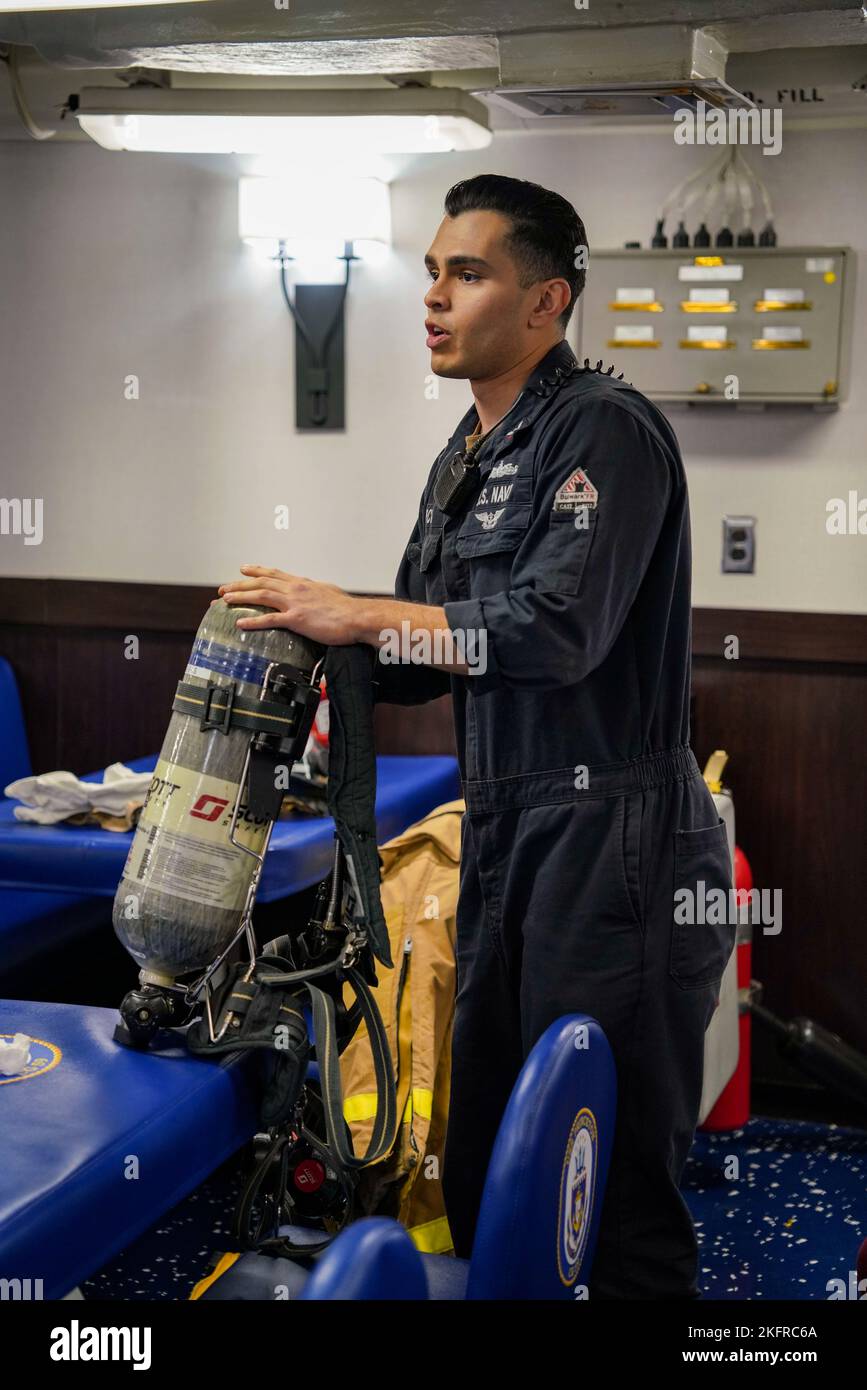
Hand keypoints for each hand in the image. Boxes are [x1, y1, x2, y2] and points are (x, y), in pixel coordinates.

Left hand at [216, 565, 362, 644]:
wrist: (356, 617)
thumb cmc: (346, 608)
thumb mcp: (329, 592)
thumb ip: (316, 590)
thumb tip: (313, 590)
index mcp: (302, 583)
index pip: (274, 573)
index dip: (256, 571)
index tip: (242, 570)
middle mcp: (295, 589)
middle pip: (261, 582)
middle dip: (240, 584)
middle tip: (224, 588)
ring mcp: (294, 603)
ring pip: (261, 595)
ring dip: (241, 597)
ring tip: (225, 600)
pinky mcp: (296, 619)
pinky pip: (270, 619)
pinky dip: (253, 621)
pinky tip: (240, 623)